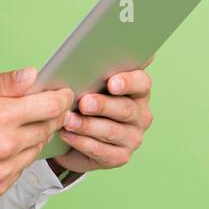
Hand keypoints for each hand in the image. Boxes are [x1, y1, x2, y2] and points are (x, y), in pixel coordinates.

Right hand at [0, 66, 74, 201]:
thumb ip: (3, 83)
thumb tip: (32, 76)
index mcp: (1, 118)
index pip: (50, 107)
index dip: (61, 98)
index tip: (63, 94)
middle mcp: (6, 147)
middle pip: (47, 129)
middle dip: (49, 116)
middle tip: (42, 107)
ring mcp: (3, 171)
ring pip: (35, 150)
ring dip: (33, 137)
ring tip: (14, 126)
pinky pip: (20, 169)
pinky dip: (17, 157)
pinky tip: (0, 147)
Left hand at [49, 57, 153, 174]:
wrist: (75, 137)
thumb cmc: (84, 102)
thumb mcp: (88, 83)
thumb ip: (94, 68)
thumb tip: (88, 52)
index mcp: (138, 90)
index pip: (141, 82)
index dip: (128, 82)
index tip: (112, 83)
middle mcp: (140, 114)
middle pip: (126, 108)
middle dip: (103, 105)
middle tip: (84, 102)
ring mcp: (133, 137)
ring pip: (111, 131)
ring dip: (87, 125)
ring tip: (68, 120)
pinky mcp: (121, 156)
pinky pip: (102, 150)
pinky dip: (82, 142)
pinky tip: (67, 135)